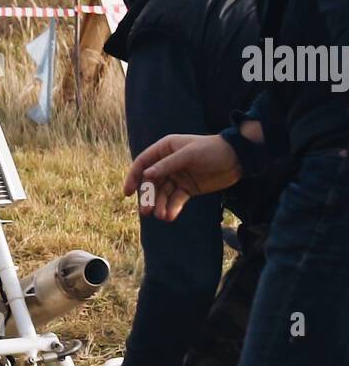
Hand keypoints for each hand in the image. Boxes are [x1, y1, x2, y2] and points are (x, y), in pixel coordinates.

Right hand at [123, 134, 241, 221]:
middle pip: (150, 182)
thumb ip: (167, 165)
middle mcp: (168, 163)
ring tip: (161, 216)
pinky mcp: (187, 189)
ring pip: (162, 193)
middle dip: (148, 197)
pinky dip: (172, 208)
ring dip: (160, 205)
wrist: (238, 159)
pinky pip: (175, 200)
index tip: (127, 192)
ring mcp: (177, 177)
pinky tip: (170, 216)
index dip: (133, 177)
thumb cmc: (212, 150)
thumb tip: (146, 175)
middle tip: (146, 211)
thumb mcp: (189, 155)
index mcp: (165, 149)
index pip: (143, 163)